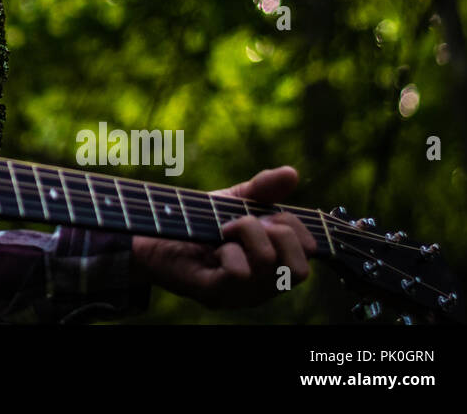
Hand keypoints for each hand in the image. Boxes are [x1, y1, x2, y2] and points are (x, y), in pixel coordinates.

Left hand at [131, 166, 317, 309]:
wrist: (154, 227)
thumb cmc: (198, 218)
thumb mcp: (235, 200)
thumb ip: (264, 189)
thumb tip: (292, 173)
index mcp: (276, 264)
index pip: (312, 250)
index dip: (294, 225)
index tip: (266, 213)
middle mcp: (264, 285)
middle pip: (300, 268)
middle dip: (278, 233)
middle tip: (248, 222)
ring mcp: (241, 295)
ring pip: (268, 263)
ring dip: (247, 232)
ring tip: (225, 228)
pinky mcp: (215, 294)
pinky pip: (239, 273)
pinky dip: (228, 251)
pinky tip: (214, 246)